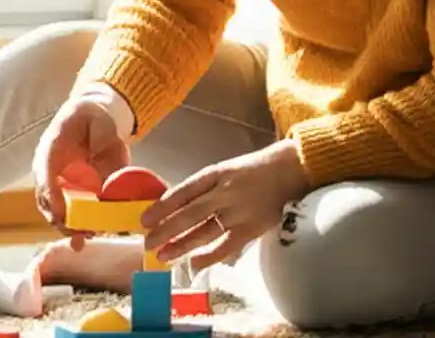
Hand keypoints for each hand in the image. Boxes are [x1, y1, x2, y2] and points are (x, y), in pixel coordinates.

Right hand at [32, 97, 130, 248]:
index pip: (45, 174)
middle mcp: (53, 173)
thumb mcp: (96, 120)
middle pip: (49, 201)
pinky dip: (86, 226)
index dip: (51, 195)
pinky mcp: (81, 194)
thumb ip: (101, 138)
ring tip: (82, 240)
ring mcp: (64, 186)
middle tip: (75, 232)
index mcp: (51, 152)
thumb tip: (106, 164)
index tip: (60, 212)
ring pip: (60, 212)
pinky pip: (79, 214)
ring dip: (70, 228)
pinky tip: (96, 235)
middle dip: (61, 219)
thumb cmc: (91, 118)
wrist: (97, 118)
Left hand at [141, 139, 309, 271]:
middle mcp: (225, 192)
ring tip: (162, 255)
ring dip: (181, 245)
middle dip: (165, 230)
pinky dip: (209, 256)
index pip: (183, 191)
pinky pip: (227, 246)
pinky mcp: (252, 228)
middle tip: (147, 242)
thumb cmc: (252, 171)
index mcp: (215, 173)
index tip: (144, 220)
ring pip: (204, 231)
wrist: (290, 170)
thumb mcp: (224, 171)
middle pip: (189, 214)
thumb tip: (173, 208)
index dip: (162, 207)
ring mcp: (239, 211)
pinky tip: (194, 263)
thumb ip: (203, 188)